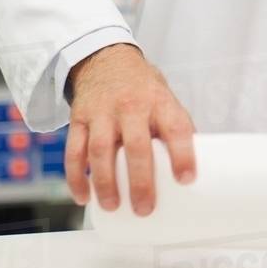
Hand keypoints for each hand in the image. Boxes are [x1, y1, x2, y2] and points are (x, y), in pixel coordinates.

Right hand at [64, 43, 195, 215]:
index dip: (183, 154)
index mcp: (160, 102)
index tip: (186, 180)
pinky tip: (83, 197)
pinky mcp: (79, 118)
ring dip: (105, 182)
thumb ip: (174, 129)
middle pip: (136, 146)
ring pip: (100, 150)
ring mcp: (102, 112)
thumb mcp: (165, 99)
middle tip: (144, 208)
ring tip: (112, 206)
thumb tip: (193, 167)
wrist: (106, 59)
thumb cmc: (142, 88)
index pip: (176, 128)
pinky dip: (76, 177)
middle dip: (140, 181)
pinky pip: (73, 151)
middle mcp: (131, 106)